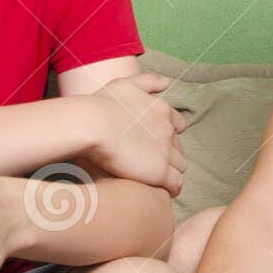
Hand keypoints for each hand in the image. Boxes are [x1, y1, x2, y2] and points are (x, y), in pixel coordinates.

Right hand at [87, 73, 186, 194]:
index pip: (178, 126)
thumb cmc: (102, 104)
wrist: (92, 124)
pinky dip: (171, 188)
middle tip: (152, 162)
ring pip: (180, 166)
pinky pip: (176, 184)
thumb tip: (166, 83)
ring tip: (156, 179)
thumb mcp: (125, 84)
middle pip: (179, 148)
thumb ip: (147, 81)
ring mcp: (166, 152)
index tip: (156, 142)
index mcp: (162, 110)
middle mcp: (169, 130)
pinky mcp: (159, 172)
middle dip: (170, 155)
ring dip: (171, 172)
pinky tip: (162, 190)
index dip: (168, 135)